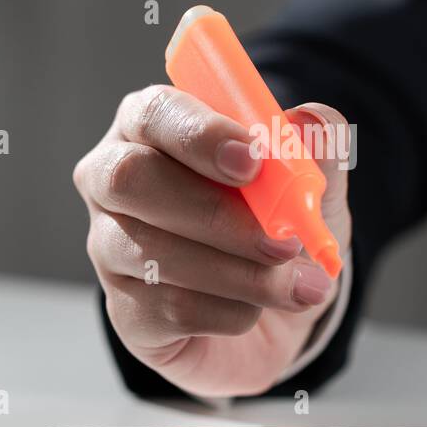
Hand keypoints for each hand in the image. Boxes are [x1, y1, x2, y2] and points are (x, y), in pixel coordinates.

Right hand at [73, 85, 351, 396]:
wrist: (279, 311)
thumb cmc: (277, 224)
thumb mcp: (313, 184)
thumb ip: (317, 146)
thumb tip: (311, 121)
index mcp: (155, 126)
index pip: (155, 113)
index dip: (201, 135)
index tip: (254, 161)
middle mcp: (114, 180)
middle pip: (130, 179)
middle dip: (215, 213)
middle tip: (283, 240)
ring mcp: (109, 248)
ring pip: (156, 255)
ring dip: (243, 275)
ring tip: (300, 285)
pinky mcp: (125, 311)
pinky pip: (172, 310)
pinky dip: (232, 313)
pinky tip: (258, 309)